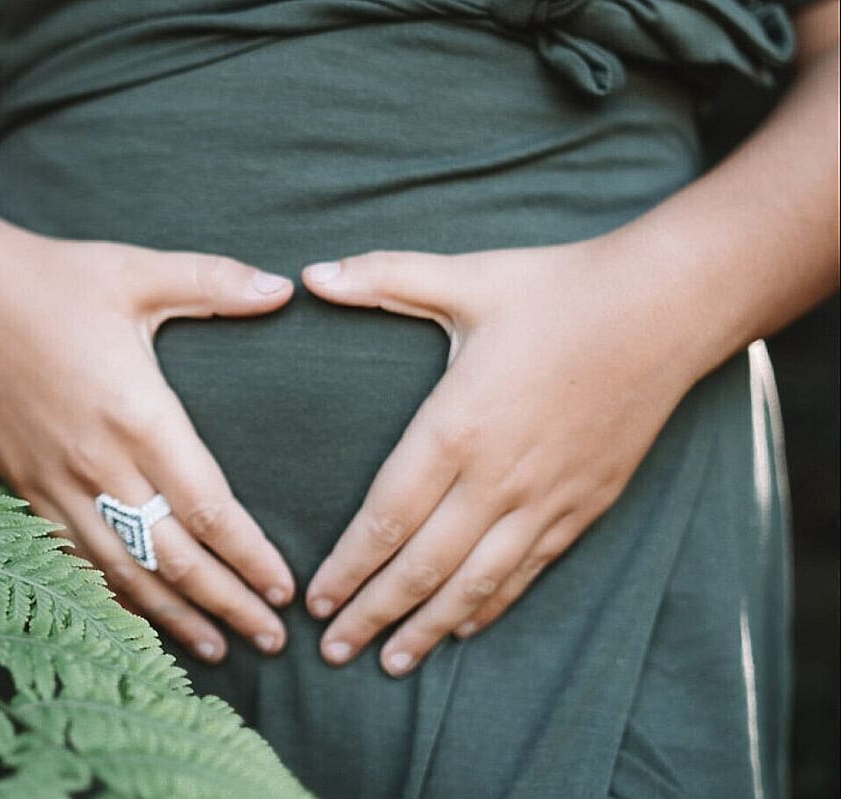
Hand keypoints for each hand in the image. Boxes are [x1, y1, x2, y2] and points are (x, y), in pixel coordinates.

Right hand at [0, 223, 296, 661]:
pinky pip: (75, 558)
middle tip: (271, 639)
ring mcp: (57, 482)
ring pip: (124, 571)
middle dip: (227, 603)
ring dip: (174, 616)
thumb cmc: (58, 282)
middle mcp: (99, 462)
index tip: (284, 588)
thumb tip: (287, 287)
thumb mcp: (141, 272)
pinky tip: (140, 617)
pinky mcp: (26, 487)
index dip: (249, 554)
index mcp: (139, 414)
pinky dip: (113, 594)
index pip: (208, 507)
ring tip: (218, 648)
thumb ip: (216, 283)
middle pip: (174, 557)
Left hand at [300, 240, 696, 676]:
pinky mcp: (583, 506)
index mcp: (456, 426)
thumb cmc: (558, 290)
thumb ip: (382, 279)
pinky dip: (490, 606)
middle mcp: (497, 478)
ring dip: (427, 628)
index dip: (349, 566)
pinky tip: (463, 626)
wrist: (665, 308)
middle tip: (333, 653)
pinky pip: (528, 571)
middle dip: (373, 614)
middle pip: (422, 567)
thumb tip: (309, 275)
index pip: (386, 518)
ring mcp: (544, 499)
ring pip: (475, 584)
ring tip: (392, 663)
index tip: (316, 599)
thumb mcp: (466, 278)